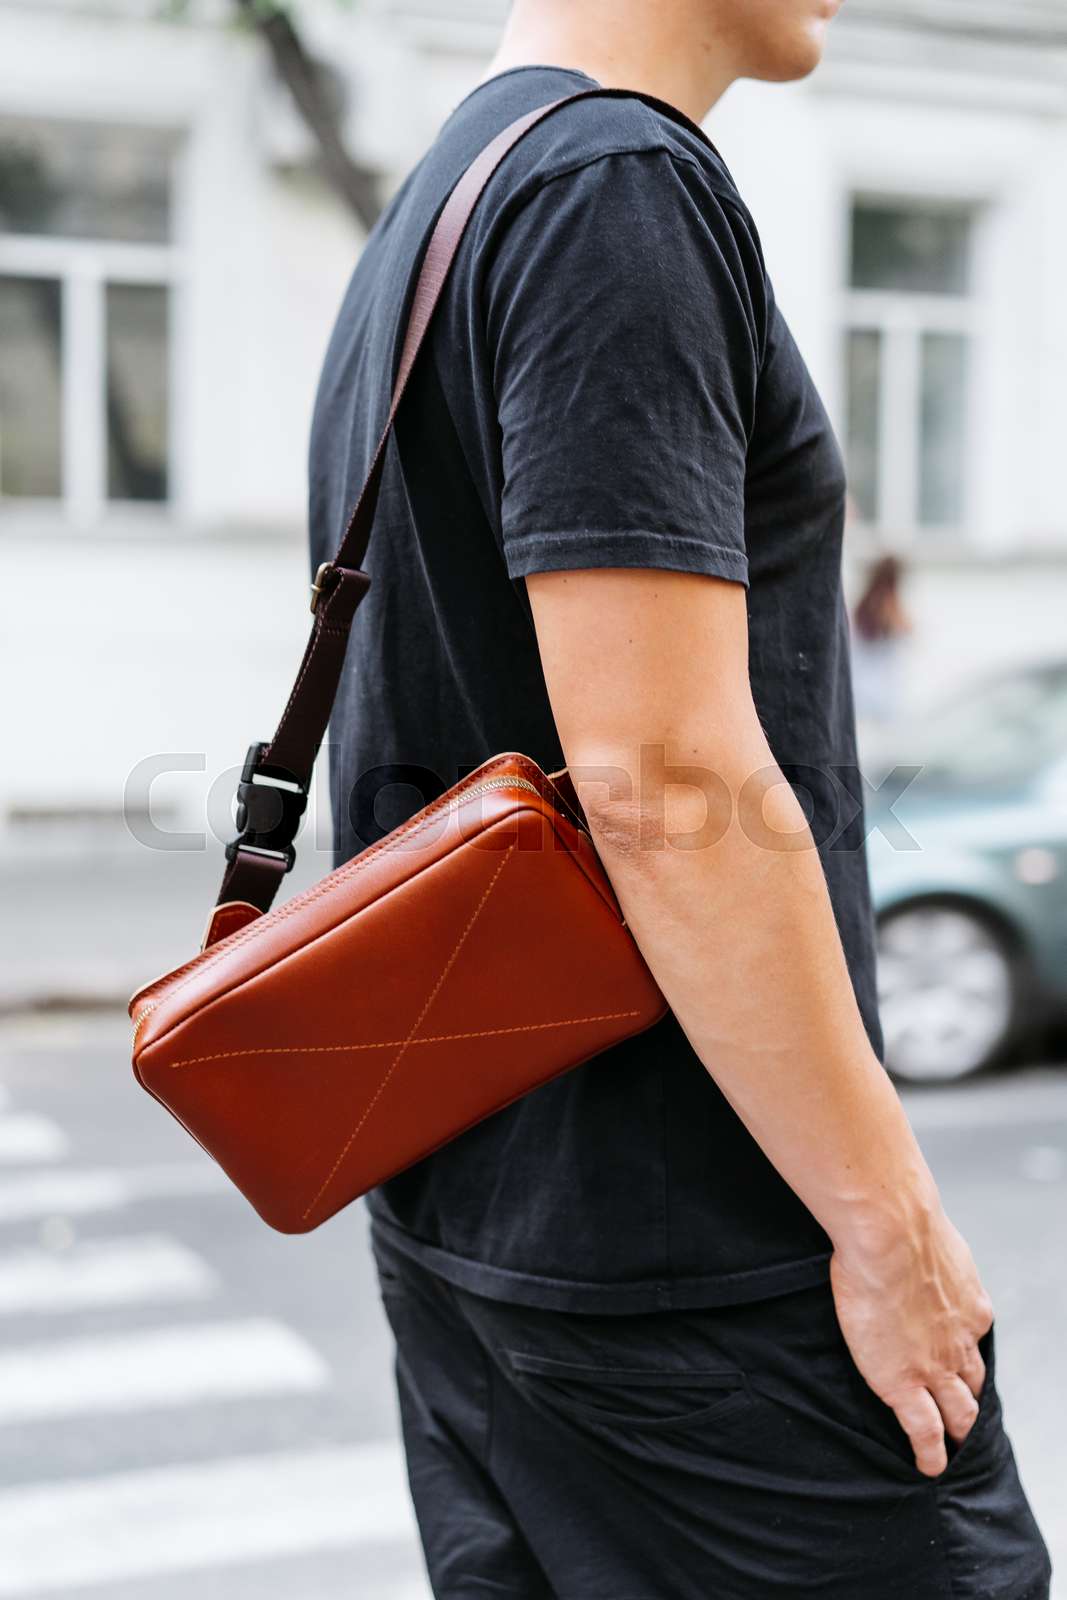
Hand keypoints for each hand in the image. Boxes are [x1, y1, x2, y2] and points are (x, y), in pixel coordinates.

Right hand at [829, 1204, 993, 1476]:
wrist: (890, 1233)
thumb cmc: (902, 1223)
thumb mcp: (933, 1237)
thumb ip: (931, 1253)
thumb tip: (918, 1244)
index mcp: (969, 1306)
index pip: (972, 1341)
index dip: (965, 1356)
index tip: (957, 1362)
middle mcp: (961, 1341)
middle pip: (973, 1384)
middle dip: (970, 1402)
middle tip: (964, 1418)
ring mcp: (935, 1367)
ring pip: (958, 1412)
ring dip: (957, 1430)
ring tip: (954, 1447)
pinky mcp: (905, 1383)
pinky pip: (923, 1430)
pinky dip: (930, 1452)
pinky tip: (929, 1465)